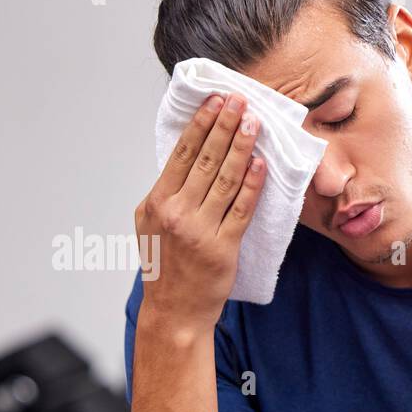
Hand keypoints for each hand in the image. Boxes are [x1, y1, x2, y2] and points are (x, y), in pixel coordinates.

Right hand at [135, 92, 266, 331]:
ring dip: (241, 148)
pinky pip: (241, 210)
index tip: (214, 101)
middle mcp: (177, 212)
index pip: (182, 154)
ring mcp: (200, 230)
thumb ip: (165, 192)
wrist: (174, 310)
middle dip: (224, 126)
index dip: (200, 124)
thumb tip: (184, 159)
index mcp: (157, 202)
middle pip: (205, 160)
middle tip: (240, 101)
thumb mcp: (150, 224)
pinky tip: (260, 165)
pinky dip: (251, 185)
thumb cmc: (164, 266)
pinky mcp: (223, 248)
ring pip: (224, 180)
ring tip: (253, 123)